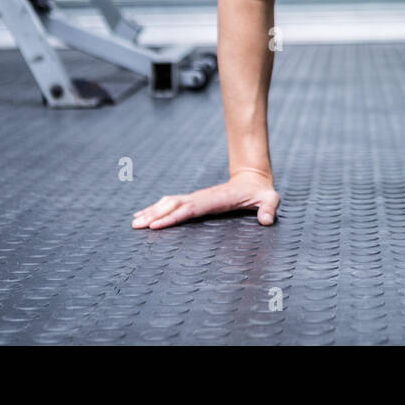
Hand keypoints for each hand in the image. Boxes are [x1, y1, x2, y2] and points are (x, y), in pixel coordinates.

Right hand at [131, 169, 279, 228]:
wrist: (253, 179)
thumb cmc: (261, 193)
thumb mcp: (270, 199)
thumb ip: (270, 208)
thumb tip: (267, 220)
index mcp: (216, 199)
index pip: (191, 208)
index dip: (173, 216)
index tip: (156, 225)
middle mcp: (203, 197)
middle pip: (174, 205)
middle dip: (155, 215)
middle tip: (136, 225)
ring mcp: (197, 198)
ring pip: (170, 203)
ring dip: (152, 211)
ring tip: (134, 221)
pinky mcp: (195, 200)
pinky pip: (173, 204)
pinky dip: (157, 209)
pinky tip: (146, 215)